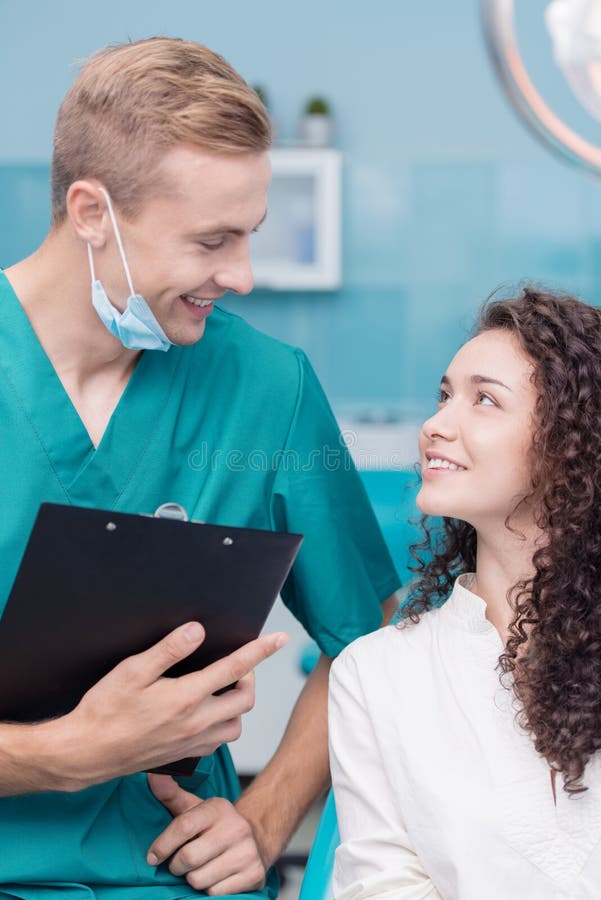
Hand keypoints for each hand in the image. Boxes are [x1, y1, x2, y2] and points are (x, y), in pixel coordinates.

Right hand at [54, 623, 288, 789]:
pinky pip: (218, 740)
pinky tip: (205, 711)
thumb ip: (169, 650)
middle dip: (249, 678)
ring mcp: (192, 743)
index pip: (235, 668)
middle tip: (235, 663)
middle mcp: (196, 723)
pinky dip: (222, 723)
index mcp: (186, 698)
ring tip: (221, 687)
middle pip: (245, 699)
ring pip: (236, 724)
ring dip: (237, 704)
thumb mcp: (132, 670)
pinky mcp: (185, 756)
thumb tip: (198, 630)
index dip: (261, 651)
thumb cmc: (105, 710)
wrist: (87, 753)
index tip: (279, 638)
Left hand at [146, 774, 266, 895]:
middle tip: (179, 864)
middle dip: (177, 866)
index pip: (183, 826)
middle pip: (189, 858)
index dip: (163, 845)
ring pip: (200, 879)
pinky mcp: (254, 874)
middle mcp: (235, 827)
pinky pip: (216, 893)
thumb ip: (171, 795)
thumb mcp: (195, 808)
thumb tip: (154, 776)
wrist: (256, 839)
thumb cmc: (215, 826)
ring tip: (199, 869)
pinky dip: (210, 889)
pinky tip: (215, 877)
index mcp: (218, 808)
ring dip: (193, 878)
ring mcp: (246, 851)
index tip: (152, 857)